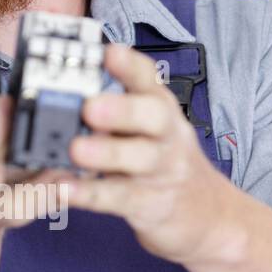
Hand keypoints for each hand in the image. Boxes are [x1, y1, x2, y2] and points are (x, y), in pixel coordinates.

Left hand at [63, 43, 239, 265]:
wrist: (209, 218)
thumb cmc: (165, 166)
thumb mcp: (151, 132)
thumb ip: (117, 113)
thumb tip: (63, 95)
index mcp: (162, 111)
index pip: (150, 80)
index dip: (130, 66)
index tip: (108, 52)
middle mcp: (167, 136)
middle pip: (153, 116)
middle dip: (123, 109)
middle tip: (90, 106)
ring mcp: (163, 172)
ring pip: (141, 158)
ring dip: (107, 152)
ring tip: (75, 149)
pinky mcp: (152, 206)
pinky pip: (121, 198)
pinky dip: (91, 194)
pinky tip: (65, 189)